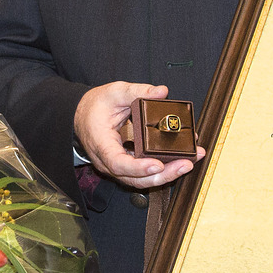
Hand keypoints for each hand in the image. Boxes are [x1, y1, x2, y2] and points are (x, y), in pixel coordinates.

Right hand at [73, 82, 204, 189]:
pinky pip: (145, 174)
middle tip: (186, 164)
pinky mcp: (129, 166)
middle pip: (134, 179)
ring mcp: (118, 167)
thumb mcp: (114, 92)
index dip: (138, 167)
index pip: (117, 163)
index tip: (157, 165)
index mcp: (101, 143)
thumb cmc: (95, 106)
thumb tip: (162, 92)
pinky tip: (183, 159)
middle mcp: (108, 161)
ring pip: (142, 180)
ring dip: (167, 175)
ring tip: (189, 162)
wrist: (82, 116)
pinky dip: (164, 169)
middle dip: (163, 175)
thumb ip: (137, 91)